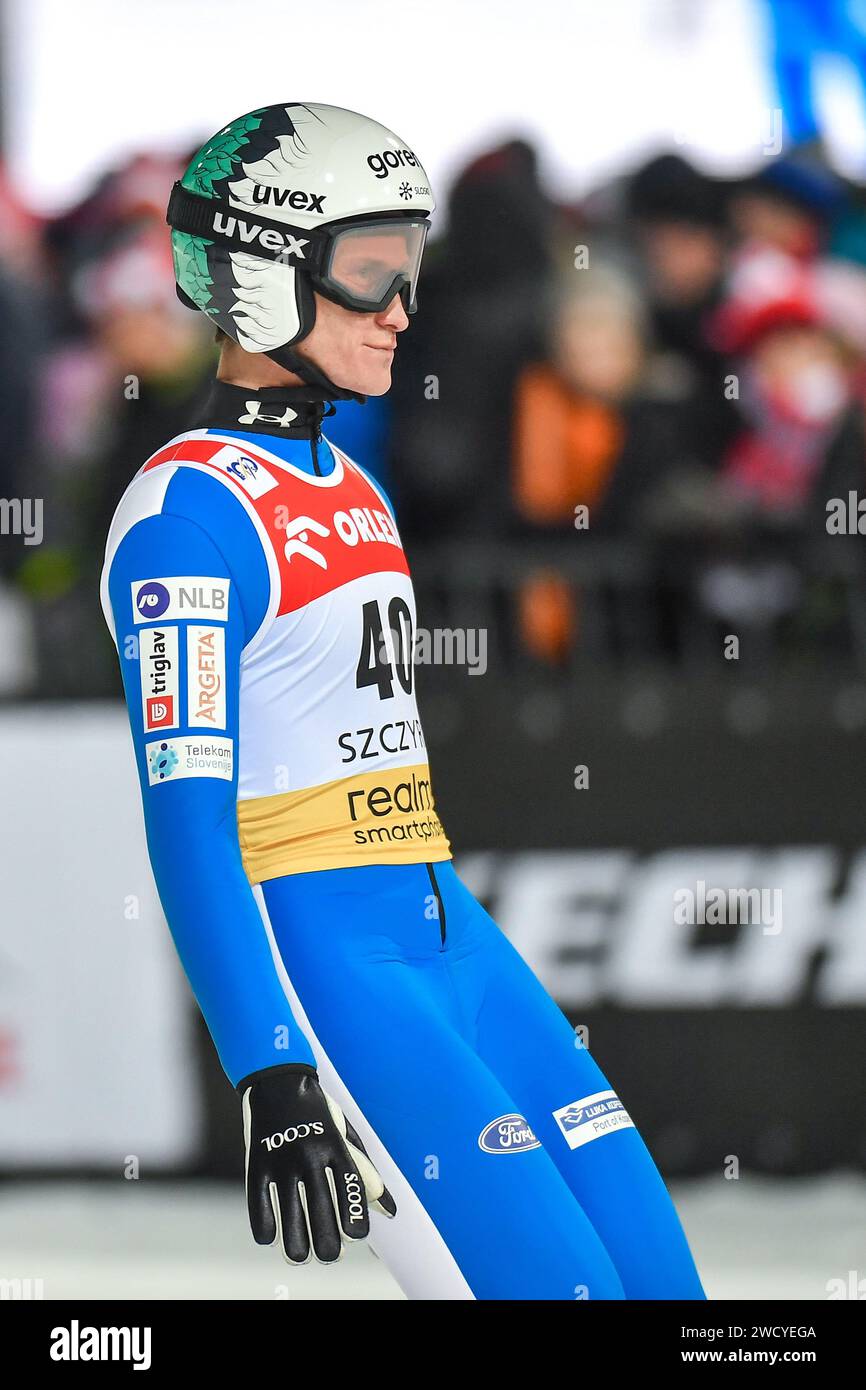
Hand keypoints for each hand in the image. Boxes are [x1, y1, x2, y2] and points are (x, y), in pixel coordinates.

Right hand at [238, 1062, 395, 1263]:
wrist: (278, 1079)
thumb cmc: (319, 1113)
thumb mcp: (345, 1135)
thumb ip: (365, 1171)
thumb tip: (390, 1209)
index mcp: (334, 1145)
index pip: (349, 1186)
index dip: (354, 1215)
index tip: (356, 1237)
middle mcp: (309, 1152)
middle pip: (320, 1206)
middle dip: (327, 1240)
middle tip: (331, 1256)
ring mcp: (281, 1158)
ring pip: (288, 1210)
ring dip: (295, 1242)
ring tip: (301, 1257)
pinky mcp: (257, 1161)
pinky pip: (258, 1200)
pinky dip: (264, 1224)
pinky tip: (270, 1238)